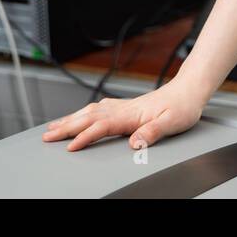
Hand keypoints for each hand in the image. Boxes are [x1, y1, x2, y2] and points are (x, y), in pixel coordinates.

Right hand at [41, 80, 206, 151]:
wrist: (189, 90)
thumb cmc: (183, 106)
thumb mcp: (172, 123)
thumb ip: (152, 132)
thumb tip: (134, 143)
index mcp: (132, 114)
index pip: (102, 126)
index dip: (85, 137)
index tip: (69, 147)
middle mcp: (124, 108)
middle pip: (88, 117)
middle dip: (66, 127)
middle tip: (47, 136)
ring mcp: (123, 106)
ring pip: (90, 111)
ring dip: (70, 119)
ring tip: (54, 127)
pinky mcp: (126, 106)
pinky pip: (98, 109)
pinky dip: (84, 113)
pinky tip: (80, 115)